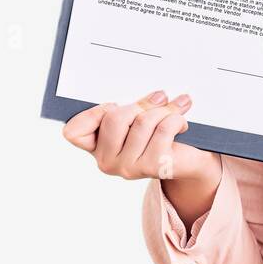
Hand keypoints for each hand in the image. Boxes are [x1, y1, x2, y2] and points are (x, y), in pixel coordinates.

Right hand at [62, 89, 218, 184]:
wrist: (189, 162)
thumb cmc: (159, 137)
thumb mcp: (137, 120)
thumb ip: (132, 109)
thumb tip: (156, 96)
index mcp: (96, 149)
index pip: (73, 132)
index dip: (92, 113)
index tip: (113, 105)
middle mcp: (108, 163)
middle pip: (114, 118)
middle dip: (140, 105)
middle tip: (158, 99)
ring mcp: (130, 168)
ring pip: (143, 122)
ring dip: (164, 110)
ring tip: (175, 109)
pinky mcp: (155, 167)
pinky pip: (164, 129)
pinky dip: (176, 119)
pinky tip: (181, 123)